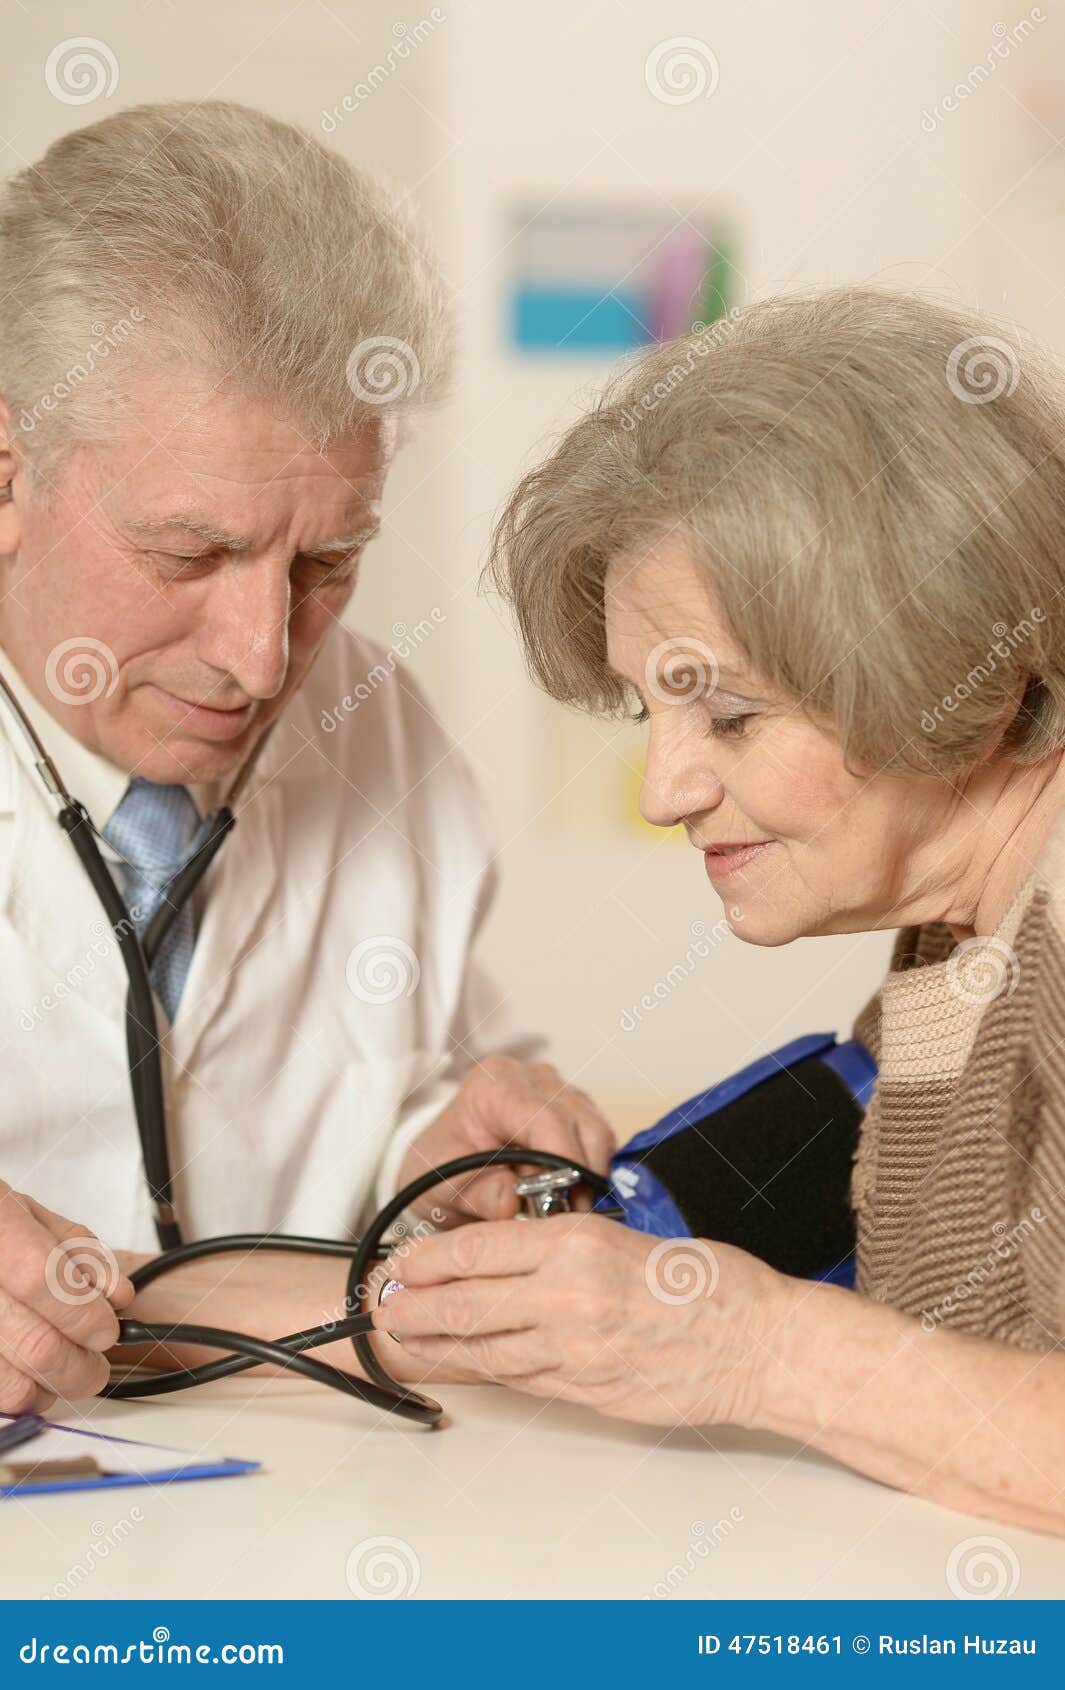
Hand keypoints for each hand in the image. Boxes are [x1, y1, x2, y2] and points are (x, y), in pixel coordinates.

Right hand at [0, 1180, 134, 1412]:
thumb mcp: (36, 1217)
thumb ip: (81, 1253)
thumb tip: (116, 1297)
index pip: (43, 1279)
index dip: (84, 1313)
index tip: (107, 1330)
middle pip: (36, 1345)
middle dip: (83, 1366)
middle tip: (97, 1366)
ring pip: (15, 1385)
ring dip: (54, 1388)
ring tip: (66, 1373)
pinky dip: (24, 1395)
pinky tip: (34, 1379)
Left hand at [371, 1213, 786, 1425]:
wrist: (759, 1344)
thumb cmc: (710, 1283)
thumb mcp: (629, 1237)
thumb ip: (569, 1250)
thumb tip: (514, 1260)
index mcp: (579, 1244)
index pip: (478, 1248)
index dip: (428, 1259)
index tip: (400, 1261)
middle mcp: (568, 1296)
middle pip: (467, 1302)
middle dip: (415, 1306)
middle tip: (381, 1305)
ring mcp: (575, 1350)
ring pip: (486, 1347)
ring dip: (438, 1344)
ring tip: (405, 1337)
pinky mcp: (587, 1390)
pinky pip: (522, 1379)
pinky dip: (484, 1371)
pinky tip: (462, 1366)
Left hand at [396, 1056, 614, 1223]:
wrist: (440, 1162)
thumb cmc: (438, 1168)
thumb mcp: (443, 1188)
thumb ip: (477, 1195)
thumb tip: (511, 1203)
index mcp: (494, 1086)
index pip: (547, 1118)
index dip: (563, 1162)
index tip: (564, 1205)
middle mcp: (532, 1078)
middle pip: (582, 1124)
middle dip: (578, 1175)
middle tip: (563, 1217)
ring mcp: (558, 1089)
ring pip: (598, 1133)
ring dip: (586, 1176)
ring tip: (557, 1207)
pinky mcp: (576, 1108)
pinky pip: (599, 1141)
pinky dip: (589, 1171)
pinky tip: (564, 1192)